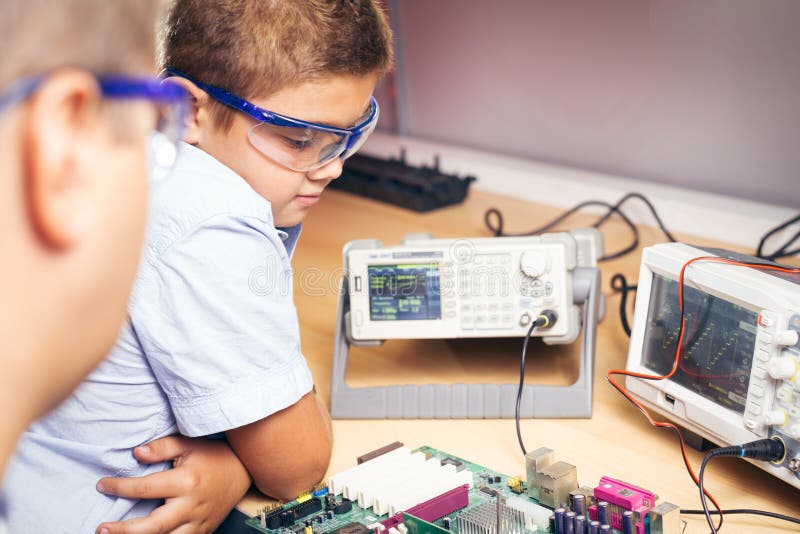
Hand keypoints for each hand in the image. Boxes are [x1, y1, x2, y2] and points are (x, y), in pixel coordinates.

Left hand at [95, 435, 250, 533]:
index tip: (102, 485)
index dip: (120, 487)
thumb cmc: (214, 455)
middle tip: (101, 529)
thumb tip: (136, 453)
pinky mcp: (202, 531)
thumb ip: (162, 447)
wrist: (244, 471)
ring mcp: (198, 522)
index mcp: (186, 482)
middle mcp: (191, 506)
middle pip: (153, 526)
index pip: (146, 488)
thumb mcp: (189, 443)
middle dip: (124, 530)